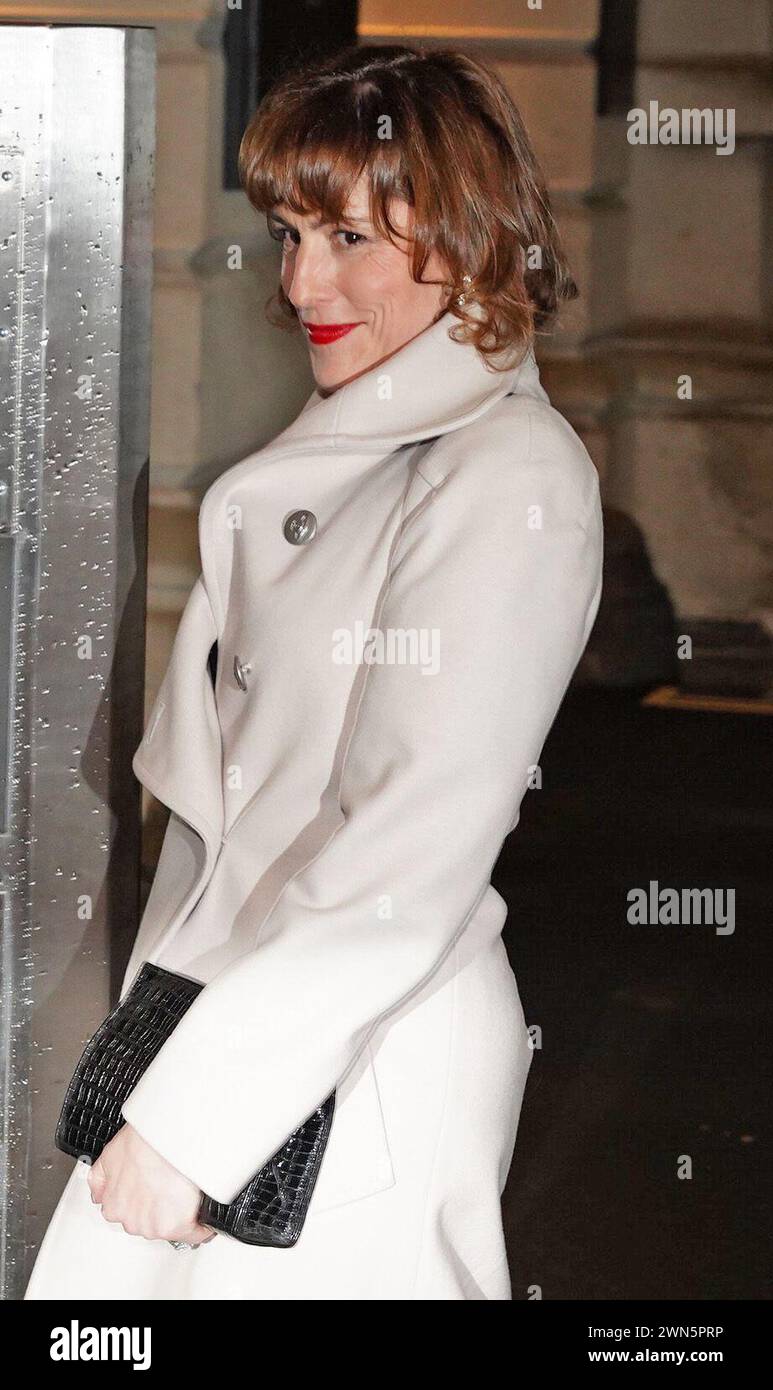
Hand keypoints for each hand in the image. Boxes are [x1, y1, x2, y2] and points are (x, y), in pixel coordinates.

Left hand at [86, 1122, 216, 1244]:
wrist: (167, 1136)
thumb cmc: (144, 1140)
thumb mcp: (110, 1155)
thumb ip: (100, 1179)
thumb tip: (97, 1194)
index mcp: (114, 1206)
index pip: (126, 1215)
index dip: (143, 1201)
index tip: (152, 1193)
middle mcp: (131, 1221)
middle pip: (149, 1223)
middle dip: (159, 1209)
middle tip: (170, 1187)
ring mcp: (154, 1226)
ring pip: (171, 1228)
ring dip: (180, 1215)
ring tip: (187, 1192)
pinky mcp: (177, 1227)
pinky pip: (196, 1234)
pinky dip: (202, 1225)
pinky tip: (203, 1210)